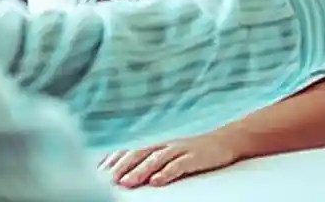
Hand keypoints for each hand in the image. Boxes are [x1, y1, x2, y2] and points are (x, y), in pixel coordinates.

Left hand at [99, 132, 239, 187]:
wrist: (227, 141)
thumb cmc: (194, 152)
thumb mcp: (170, 155)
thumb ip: (150, 162)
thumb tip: (125, 175)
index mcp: (156, 146)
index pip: (130, 151)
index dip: (114, 160)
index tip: (98, 172)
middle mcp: (165, 145)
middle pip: (139, 153)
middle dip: (122, 166)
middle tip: (108, 180)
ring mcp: (180, 149)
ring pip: (156, 159)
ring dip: (140, 170)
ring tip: (127, 183)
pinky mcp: (195, 156)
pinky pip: (179, 164)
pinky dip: (167, 172)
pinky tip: (157, 182)